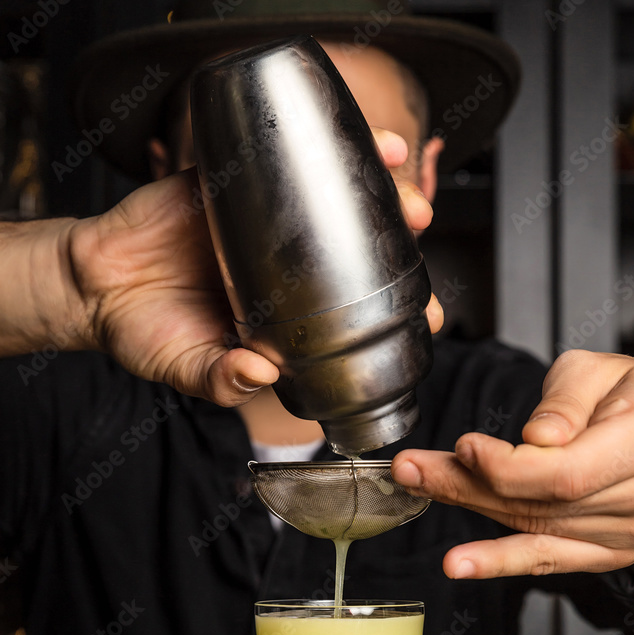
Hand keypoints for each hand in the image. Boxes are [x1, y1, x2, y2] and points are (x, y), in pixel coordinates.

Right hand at [68, 129, 442, 407]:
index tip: (430, 318)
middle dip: (401, 253)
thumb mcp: (185, 369)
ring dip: (382, 200)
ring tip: (412, 204)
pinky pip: (286, 163)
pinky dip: (329, 152)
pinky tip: (370, 148)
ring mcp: (266, 229)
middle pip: (358, 259)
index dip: (395, 317)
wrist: (94, 282)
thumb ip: (220, 379)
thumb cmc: (145, 334)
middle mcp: (286, 273)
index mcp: (286, 321)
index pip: (354, 319)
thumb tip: (260, 374)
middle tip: (424, 248)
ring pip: (336, 209)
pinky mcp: (238, 187)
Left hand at [392, 350, 633, 582]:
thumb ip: (569, 399)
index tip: (465, 448)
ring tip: (417, 488)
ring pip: (531, 526)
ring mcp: (625, 533)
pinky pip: (547, 559)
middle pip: (537, 502)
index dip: (506, 467)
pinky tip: (460, 564)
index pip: (564, 473)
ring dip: (468, 508)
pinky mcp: (604, 552)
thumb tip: (539, 436)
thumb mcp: (605, 371)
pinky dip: (498, 562)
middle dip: (465, 483)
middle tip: (411, 468)